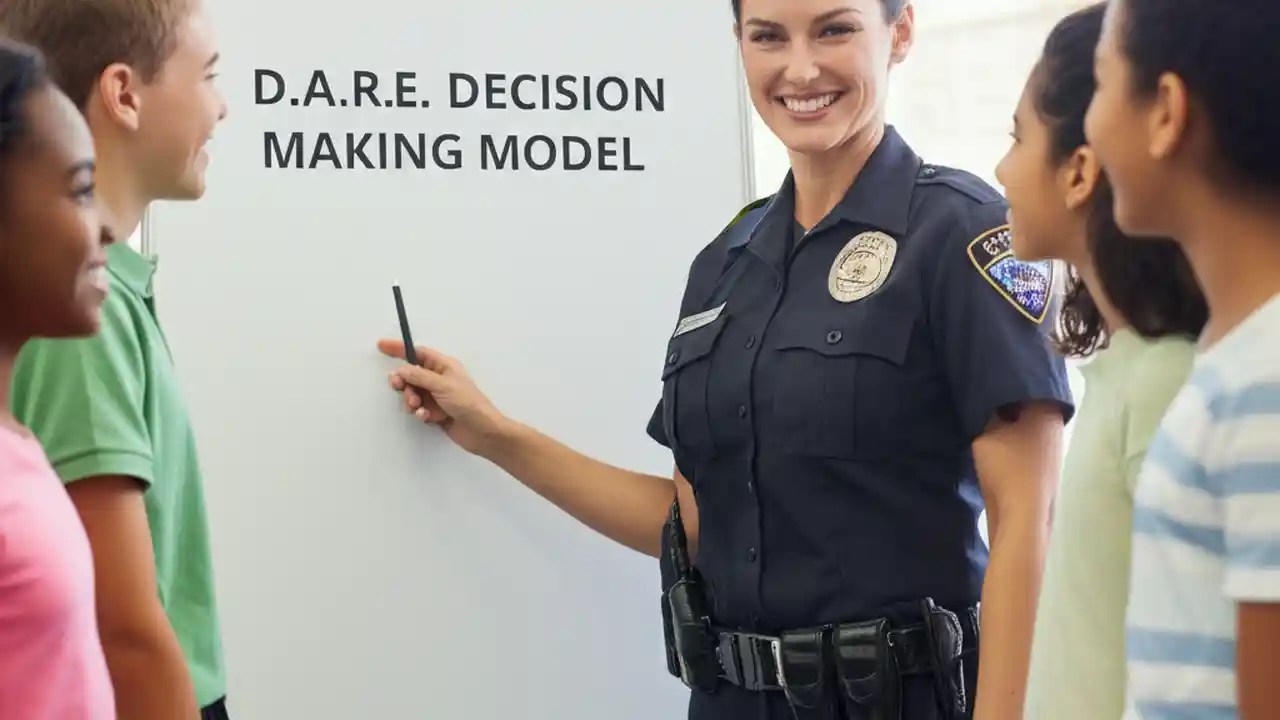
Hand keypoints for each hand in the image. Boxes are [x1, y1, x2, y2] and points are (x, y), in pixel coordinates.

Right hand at [376, 339, 508, 456]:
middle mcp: (439, 379)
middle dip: (403, 381)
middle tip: (399, 386)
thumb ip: (419, 376)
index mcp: (444, 366)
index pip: (418, 352)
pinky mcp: (436, 412)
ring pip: (412, 393)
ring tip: (417, 406)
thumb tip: (401, 369)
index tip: (381, 345)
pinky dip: (419, 412)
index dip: (399, 349)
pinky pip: (419, 409)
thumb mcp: (442, 385)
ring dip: (411, 399)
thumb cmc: (468, 403)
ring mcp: (437, 396)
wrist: (482, 432)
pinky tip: (426, 417)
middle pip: (411, 374)